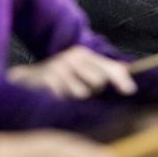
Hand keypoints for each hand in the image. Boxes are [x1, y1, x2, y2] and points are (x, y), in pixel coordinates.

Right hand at [7, 46, 137, 99]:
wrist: (27, 80)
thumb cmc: (61, 78)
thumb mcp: (82, 70)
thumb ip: (105, 71)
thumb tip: (129, 79)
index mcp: (82, 54)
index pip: (108, 67)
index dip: (121, 80)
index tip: (130, 91)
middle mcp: (71, 58)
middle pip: (98, 82)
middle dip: (93, 91)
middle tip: (78, 89)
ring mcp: (58, 69)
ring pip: (82, 94)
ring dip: (76, 100)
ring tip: (65, 94)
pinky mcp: (47, 81)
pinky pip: (65, 99)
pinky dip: (63, 102)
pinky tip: (55, 97)